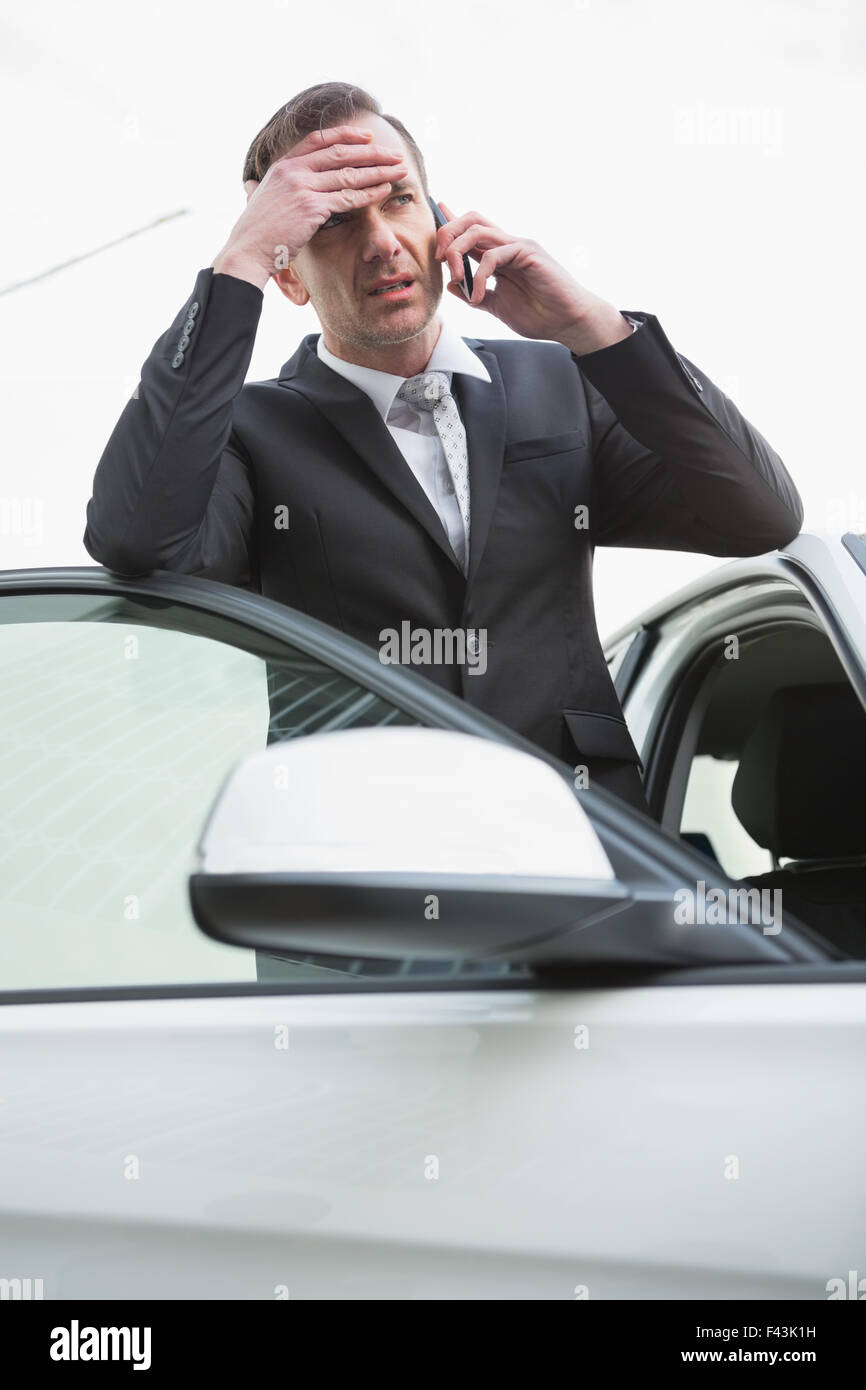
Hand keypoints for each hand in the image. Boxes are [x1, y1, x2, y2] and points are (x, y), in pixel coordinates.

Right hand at [211, 126, 407, 289]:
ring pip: (348, 174)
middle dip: (372, 153)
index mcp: (282, 165)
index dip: (346, 135)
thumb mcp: (255, 201)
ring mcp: (303, 187)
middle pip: (340, 153)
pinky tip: (384, 191)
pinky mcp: (311, 208)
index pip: (319, 139)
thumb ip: (259, 189)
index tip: (367, 137)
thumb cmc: (253, 232)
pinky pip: (347, 198)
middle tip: (394, 154)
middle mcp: (293, 170)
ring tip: (399, 170)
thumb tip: (252, 186)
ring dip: (378, 171)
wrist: (247, 251)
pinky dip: (368, 194)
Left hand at [433, 201, 631, 353]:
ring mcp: (518, 246)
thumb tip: (451, 285)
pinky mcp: (528, 252)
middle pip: (471, 220)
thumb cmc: (539, 315)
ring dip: (458, 252)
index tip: (436, 209)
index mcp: (500, 255)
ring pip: (477, 230)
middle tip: (440, 259)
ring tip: (458, 279)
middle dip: (448, 233)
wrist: (567, 323)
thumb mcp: (497, 306)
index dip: (452, 219)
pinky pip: (493, 254)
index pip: (472, 230)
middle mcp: (507, 245)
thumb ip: (475, 295)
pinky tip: (479, 296)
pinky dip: (479, 275)